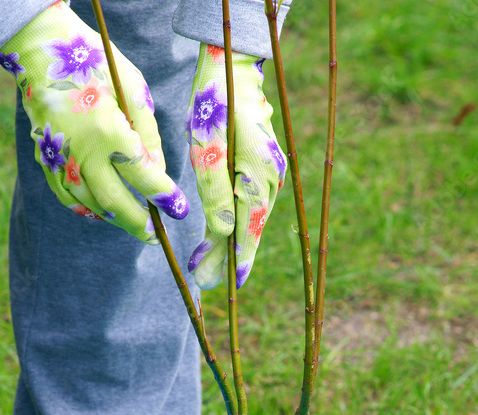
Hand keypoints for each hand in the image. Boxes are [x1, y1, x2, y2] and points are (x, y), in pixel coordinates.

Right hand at [0, 0, 187, 242]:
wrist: (42, 50)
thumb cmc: (96, 64)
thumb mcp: (133, 90)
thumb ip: (148, 134)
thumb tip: (157, 171)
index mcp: (108, 130)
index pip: (143, 176)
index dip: (164, 196)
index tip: (178, 209)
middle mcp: (82, 150)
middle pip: (114, 202)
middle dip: (138, 223)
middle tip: (155, 235)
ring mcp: (60, 159)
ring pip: (90, 204)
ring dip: (114, 218)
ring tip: (134, 222)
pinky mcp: (45, 160)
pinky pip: (67, 197)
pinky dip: (87, 209)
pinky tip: (104, 212)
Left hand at [185, 44, 285, 288]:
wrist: (232, 68)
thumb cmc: (216, 102)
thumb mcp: (208, 145)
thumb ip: (215, 191)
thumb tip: (225, 232)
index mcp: (259, 175)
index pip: (249, 228)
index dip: (236, 259)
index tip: (226, 284)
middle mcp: (271, 180)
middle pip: (249, 230)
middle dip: (227, 259)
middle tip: (206, 284)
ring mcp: (269, 176)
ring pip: (248, 221)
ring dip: (227, 245)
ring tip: (206, 269)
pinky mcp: (261, 171)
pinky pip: (248, 207)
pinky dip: (233, 226)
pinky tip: (218, 239)